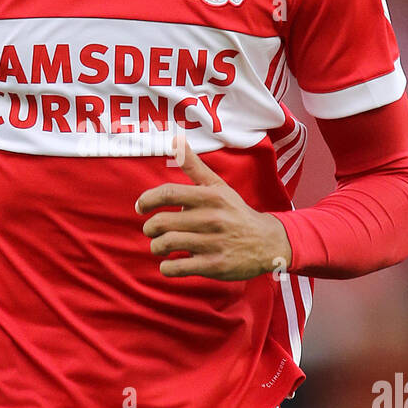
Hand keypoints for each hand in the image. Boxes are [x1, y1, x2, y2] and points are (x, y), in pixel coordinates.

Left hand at [135, 139, 292, 279]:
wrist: (267, 242)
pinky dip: (166, 268)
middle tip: (152, 230)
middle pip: (161, 222)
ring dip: (156, 247)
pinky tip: (169, 264)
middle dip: (150, 228)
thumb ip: (194, 166)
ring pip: (166, 245)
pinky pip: (178, 268)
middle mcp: (211, 218)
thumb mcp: (218, 187)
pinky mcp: (214, 266)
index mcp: (210, 196)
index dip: (147, 200)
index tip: (140, 207)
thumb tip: (175, 139)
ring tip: (160, 246)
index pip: (168, 193)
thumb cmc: (235, 212)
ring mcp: (213, 243)